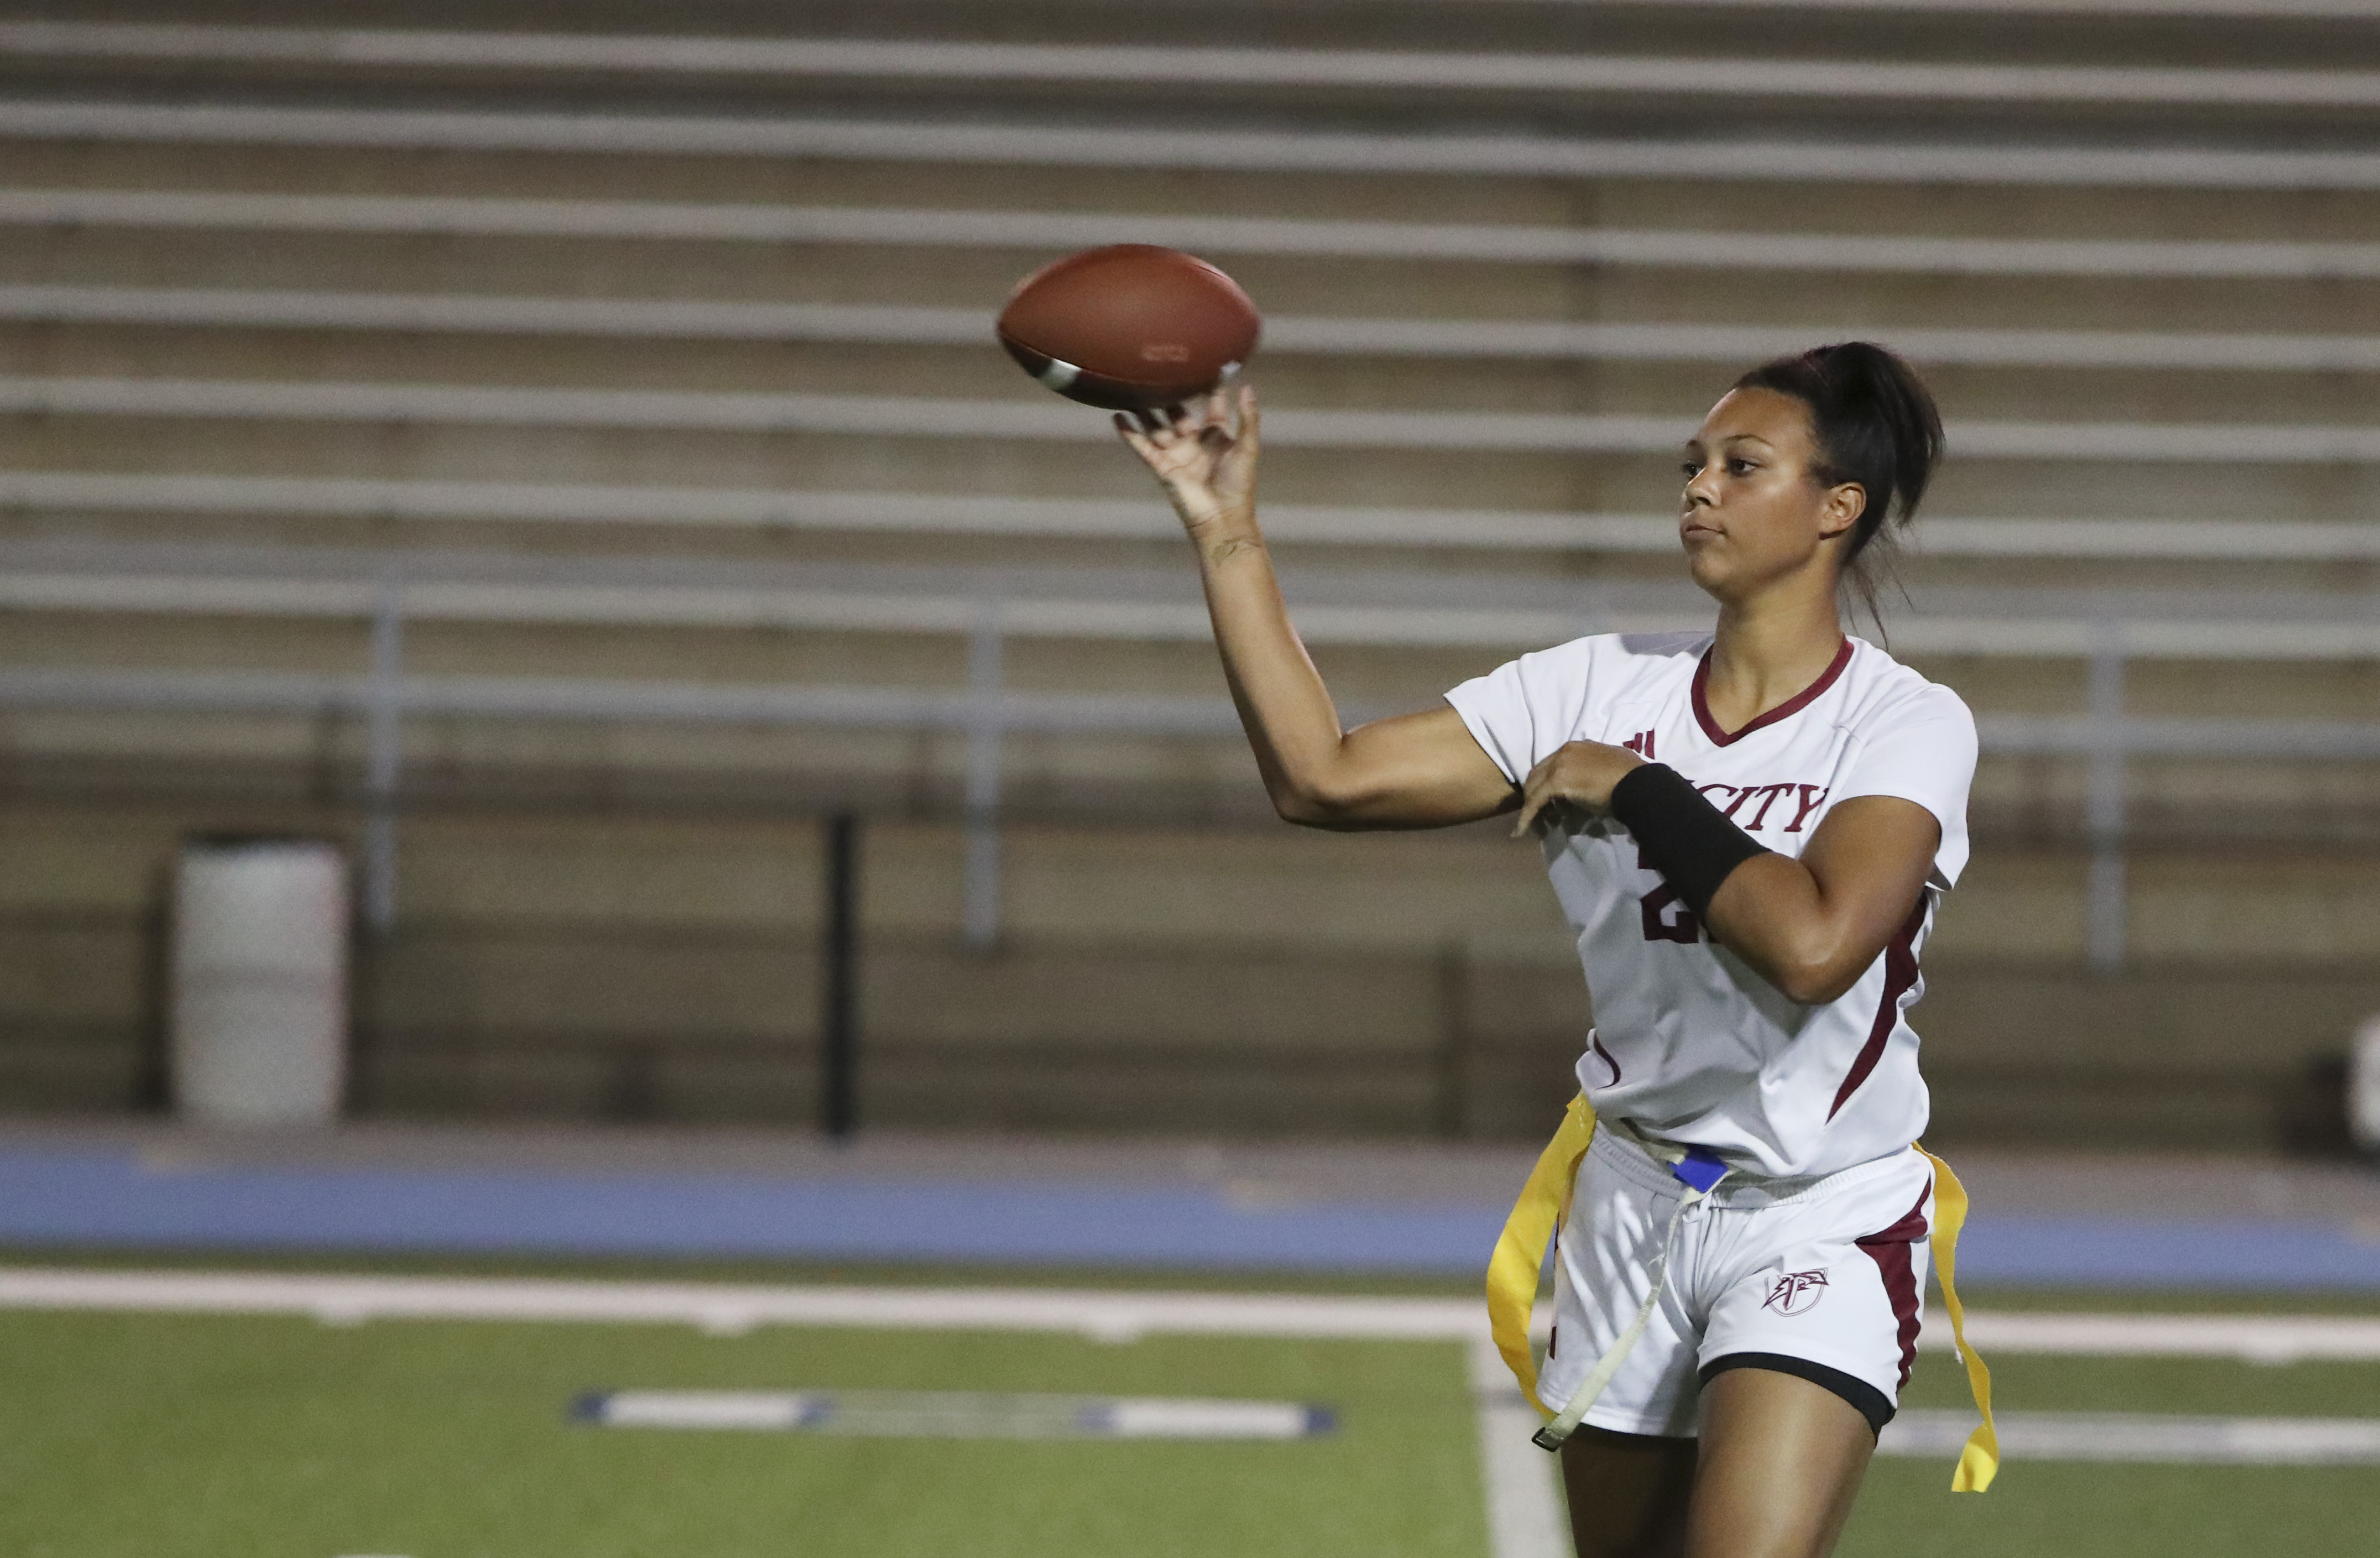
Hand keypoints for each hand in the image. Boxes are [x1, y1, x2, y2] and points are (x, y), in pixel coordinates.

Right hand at [1114, 386, 1258, 540]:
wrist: (1221, 518)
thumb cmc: (1238, 485)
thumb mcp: (1247, 448)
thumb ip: (1248, 418)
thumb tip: (1247, 387)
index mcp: (1216, 436)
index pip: (1212, 405)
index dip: (1209, 387)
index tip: (1204, 364)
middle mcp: (1193, 441)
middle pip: (1177, 412)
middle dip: (1168, 394)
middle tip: (1157, 371)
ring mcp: (1175, 453)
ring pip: (1155, 425)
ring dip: (1143, 409)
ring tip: (1129, 388)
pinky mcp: (1160, 466)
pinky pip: (1141, 445)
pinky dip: (1128, 432)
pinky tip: (1116, 416)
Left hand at [1513, 741, 1645, 837]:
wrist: (1637, 784)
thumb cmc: (1631, 777)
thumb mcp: (1611, 766)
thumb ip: (1596, 769)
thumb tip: (1593, 780)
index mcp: (1577, 747)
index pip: (1553, 764)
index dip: (1548, 782)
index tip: (1549, 799)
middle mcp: (1564, 752)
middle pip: (1538, 774)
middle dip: (1535, 793)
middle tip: (1539, 813)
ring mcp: (1559, 766)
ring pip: (1533, 787)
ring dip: (1531, 806)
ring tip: (1533, 824)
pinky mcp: (1556, 782)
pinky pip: (1534, 802)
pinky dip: (1526, 817)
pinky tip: (1521, 830)